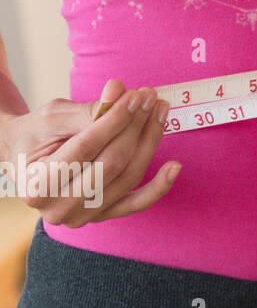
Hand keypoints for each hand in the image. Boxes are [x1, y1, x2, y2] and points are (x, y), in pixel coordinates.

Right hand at [0, 82, 180, 228]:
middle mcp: (57, 209)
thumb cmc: (37, 134)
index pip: (86, 148)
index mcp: (36, 186)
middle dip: (136, 127)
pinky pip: (136, 203)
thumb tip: (119, 90)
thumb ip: (87, 109)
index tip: (136, 95)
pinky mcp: (104, 214)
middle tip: (151, 97)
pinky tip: (175, 166)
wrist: (29, 157)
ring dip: (150, 142)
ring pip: (128, 177)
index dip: (115, 120)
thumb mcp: (52, 118)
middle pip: (111, 164)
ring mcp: (83, 217)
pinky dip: (158, 187)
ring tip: (160, 110)